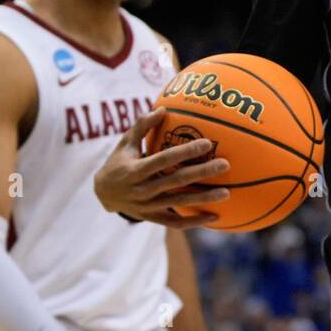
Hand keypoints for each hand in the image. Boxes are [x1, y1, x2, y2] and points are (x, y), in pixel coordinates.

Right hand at [94, 108, 230, 228]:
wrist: (103, 194)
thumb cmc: (119, 161)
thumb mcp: (125, 143)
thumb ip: (142, 125)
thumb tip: (163, 108)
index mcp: (135, 170)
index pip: (164, 159)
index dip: (185, 152)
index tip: (207, 143)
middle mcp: (142, 189)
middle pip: (176, 181)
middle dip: (201, 173)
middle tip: (225, 164)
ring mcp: (148, 206)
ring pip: (179, 203)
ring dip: (203, 199)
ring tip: (227, 193)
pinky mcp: (152, 218)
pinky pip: (175, 223)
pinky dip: (194, 222)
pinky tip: (214, 217)